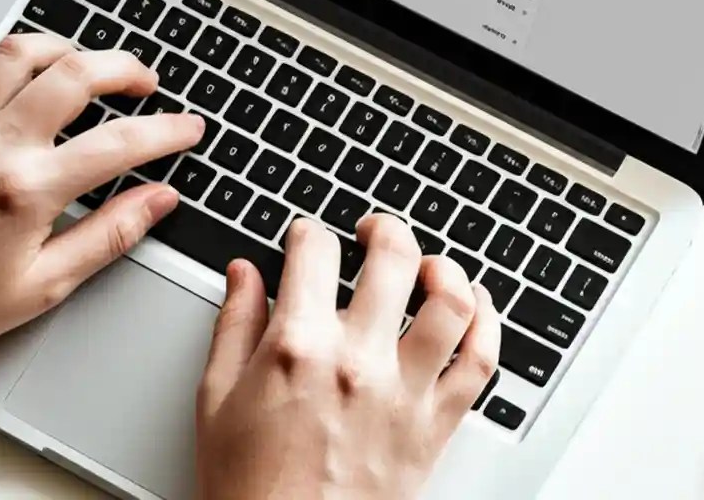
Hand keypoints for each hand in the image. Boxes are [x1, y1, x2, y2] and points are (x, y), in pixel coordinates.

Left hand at [0, 34, 203, 364]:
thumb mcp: (44, 287)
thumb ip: (109, 235)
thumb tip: (158, 201)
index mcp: (25, 192)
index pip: (120, 144)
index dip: (166, 131)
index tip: (188, 129)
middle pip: (73, 75)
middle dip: (124, 69)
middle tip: (147, 83)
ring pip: (19, 55)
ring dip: (66, 50)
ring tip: (90, 63)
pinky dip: (9, 60)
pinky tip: (27, 74)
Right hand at [197, 215, 500, 499]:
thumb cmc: (249, 488)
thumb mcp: (216, 400)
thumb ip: (233, 326)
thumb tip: (244, 274)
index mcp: (296, 347)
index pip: (315, 252)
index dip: (309, 233)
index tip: (308, 239)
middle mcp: (357, 361)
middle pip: (393, 258)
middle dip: (383, 229)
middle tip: (374, 232)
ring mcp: (405, 391)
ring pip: (451, 301)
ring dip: (444, 270)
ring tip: (428, 267)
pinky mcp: (437, 424)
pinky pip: (481, 361)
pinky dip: (488, 323)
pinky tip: (474, 306)